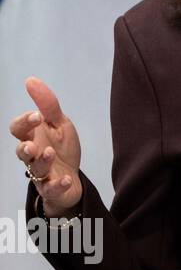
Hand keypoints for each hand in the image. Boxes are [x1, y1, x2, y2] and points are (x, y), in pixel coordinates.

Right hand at [10, 77, 82, 216]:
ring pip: (35, 170)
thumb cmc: (61, 147)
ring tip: (50, 154)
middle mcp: (33, 155)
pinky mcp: (52, 188)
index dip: (24, 122)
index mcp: (33, 136)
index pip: (18, 129)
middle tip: (32, 145)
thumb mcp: (59, 123)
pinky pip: (51, 189)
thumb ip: (47, 104)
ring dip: (42, 162)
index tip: (37, 115)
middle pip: (21, 152)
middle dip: (25, 148)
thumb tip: (30, 80)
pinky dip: (58, 185)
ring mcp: (41, 173)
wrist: (72, 175)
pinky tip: (66, 180)